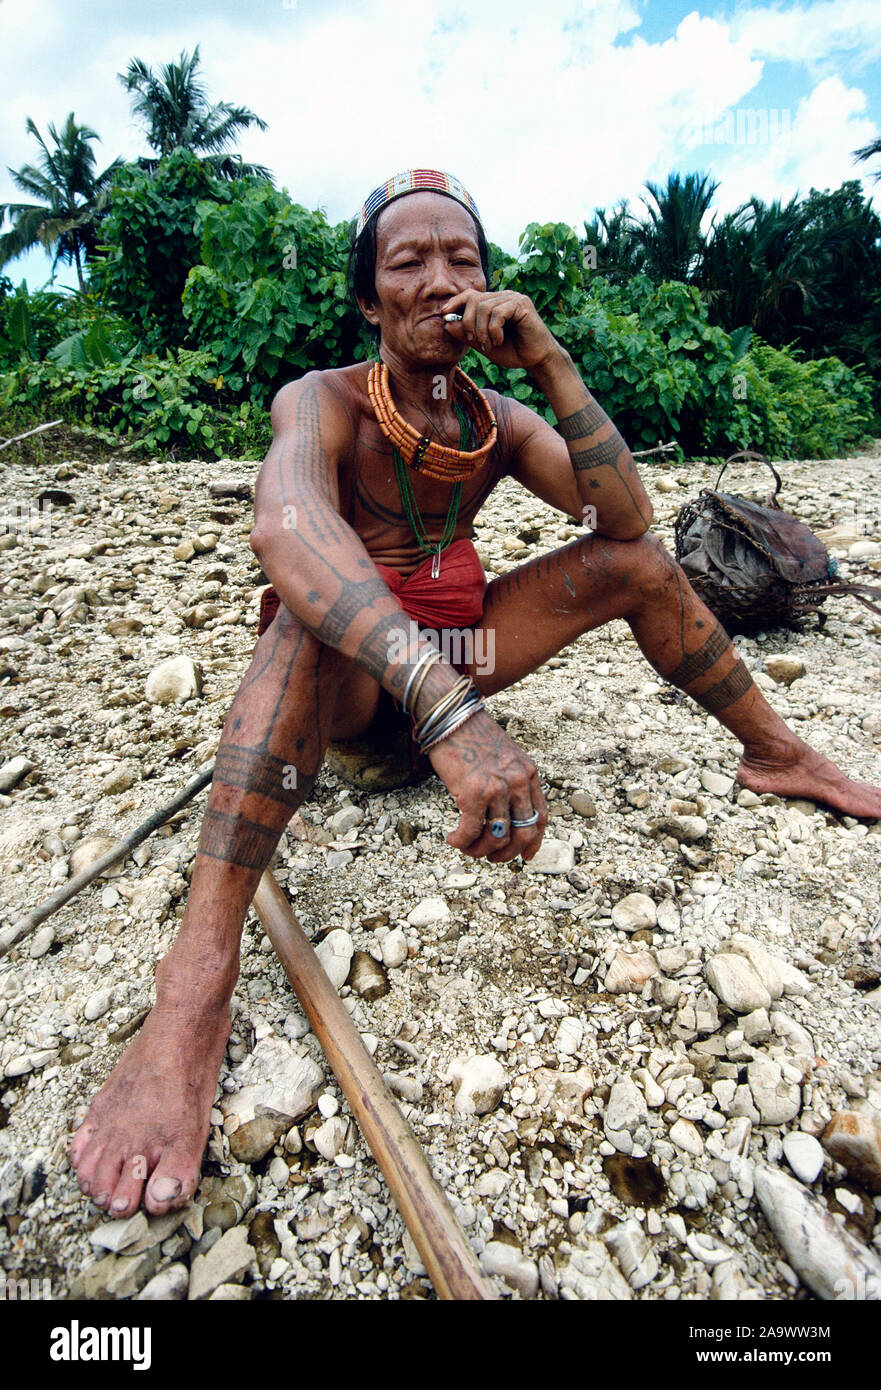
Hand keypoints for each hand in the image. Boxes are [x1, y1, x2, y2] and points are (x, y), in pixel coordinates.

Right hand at [425, 708, 547, 862]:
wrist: (451, 716)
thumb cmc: (473, 736)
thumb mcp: (505, 758)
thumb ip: (511, 782)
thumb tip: (505, 815)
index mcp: (529, 774)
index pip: (540, 817)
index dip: (533, 841)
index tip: (524, 855)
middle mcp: (518, 782)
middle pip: (523, 833)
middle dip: (508, 853)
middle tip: (491, 858)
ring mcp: (497, 788)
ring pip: (497, 837)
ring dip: (481, 851)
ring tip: (467, 847)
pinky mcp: (474, 793)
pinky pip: (471, 831)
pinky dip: (461, 842)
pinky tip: (453, 839)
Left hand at [441, 289, 559, 372]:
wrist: (536, 359)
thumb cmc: (512, 351)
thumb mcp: (483, 344)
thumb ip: (466, 334)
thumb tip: (446, 323)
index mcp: (493, 302)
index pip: (469, 295)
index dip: (455, 303)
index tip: (443, 315)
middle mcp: (502, 296)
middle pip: (473, 299)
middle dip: (468, 322)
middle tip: (474, 341)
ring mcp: (513, 298)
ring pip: (484, 307)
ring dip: (482, 330)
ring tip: (489, 344)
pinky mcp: (522, 304)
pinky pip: (498, 313)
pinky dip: (494, 330)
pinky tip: (499, 340)